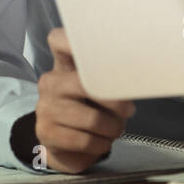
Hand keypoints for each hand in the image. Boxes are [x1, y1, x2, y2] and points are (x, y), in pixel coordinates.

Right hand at [33, 28, 134, 172]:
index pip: (59, 40)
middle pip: (87, 84)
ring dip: (113, 128)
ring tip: (115, 129)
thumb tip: (137, 78)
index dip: (75, 39)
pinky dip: (102, 144)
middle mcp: (51, 82)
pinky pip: (85, 141)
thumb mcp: (98, 88)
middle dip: (115, 102)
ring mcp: (45, 107)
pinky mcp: (46, 133)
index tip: (101, 46)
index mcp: (63, 64)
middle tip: (128, 110)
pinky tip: (103, 141)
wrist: (65, 144)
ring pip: (92, 119)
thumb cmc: (90, 108)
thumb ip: (110, 77)